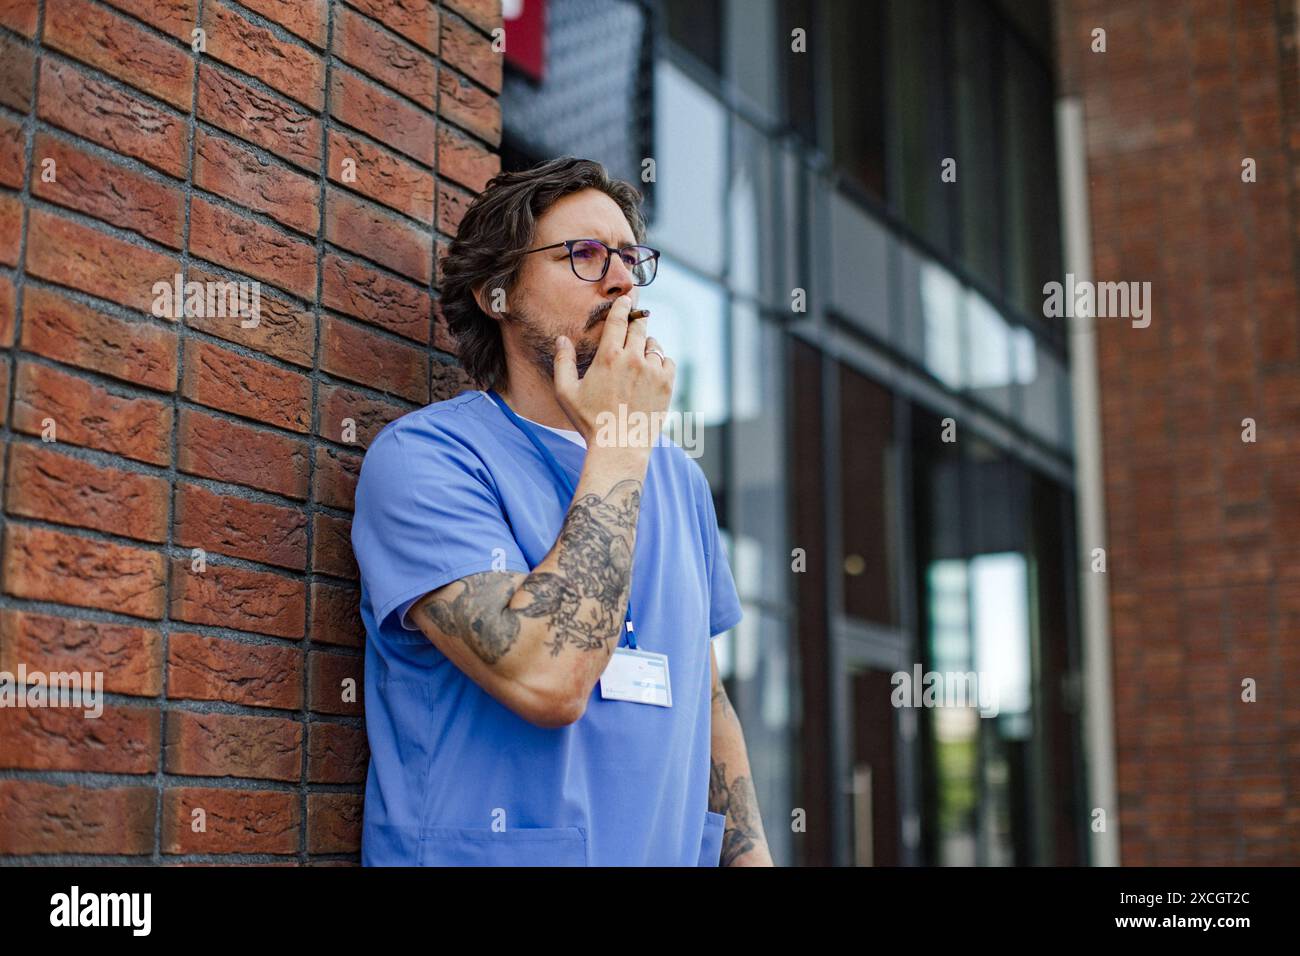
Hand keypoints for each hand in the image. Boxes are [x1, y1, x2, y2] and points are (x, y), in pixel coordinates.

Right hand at [552, 295, 674, 449]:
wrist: (619, 446)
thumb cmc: (590, 421)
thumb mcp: (567, 393)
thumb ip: (562, 362)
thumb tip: (562, 339)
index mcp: (608, 357)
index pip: (618, 320)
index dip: (622, 306)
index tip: (626, 300)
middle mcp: (633, 359)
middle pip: (638, 327)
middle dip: (635, 322)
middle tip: (633, 323)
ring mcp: (652, 371)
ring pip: (654, 344)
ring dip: (647, 344)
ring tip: (639, 355)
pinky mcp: (666, 384)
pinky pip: (667, 361)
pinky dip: (660, 361)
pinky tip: (651, 370)